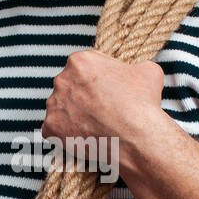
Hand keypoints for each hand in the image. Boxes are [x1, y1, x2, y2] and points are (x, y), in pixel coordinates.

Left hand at [41, 49, 164, 145]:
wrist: (136, 138)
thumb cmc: (142, 103)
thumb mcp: (148, 70)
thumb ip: (135, 66)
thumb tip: (137, 69)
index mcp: (80, 61)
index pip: (83, 68)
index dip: (96, 80)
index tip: (105, 91)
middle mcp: (61, 80)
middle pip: (69, 87)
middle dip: (81, 97)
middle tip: (99, 110)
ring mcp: (54, 105)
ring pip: (60, 109)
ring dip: (72, 116)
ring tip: (93, 126)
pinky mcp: (51, 129)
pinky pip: (54, 131)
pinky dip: (65, 135)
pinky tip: (83, 138)